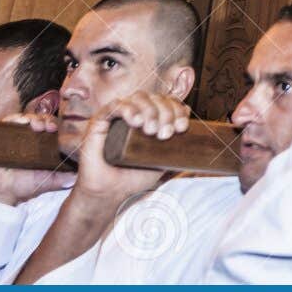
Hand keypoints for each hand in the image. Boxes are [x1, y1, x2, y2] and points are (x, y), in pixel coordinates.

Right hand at [0, 113, 73, 206]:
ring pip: (25, 118)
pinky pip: (7, 121)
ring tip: (34, 125)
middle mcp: (29, 139)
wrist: (0, 194)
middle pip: (40, 120)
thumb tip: (78, 176)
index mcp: (41, 146)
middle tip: (48, 127)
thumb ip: (63, 179)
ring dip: (32, 118)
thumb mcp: (47, 182)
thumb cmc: (23, 187)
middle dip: (45, 119)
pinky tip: (20, 121)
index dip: (54, 125)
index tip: (55, 129)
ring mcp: (15, 136)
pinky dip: (14, 118)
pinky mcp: (1, 136)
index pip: (51, 128)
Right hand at [72, 92, 188, 204]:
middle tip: (166, 133)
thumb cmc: (135, 177)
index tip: (182, 127)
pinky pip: (113, 106)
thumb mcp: (163, 159)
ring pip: (137, 98)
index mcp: (149, 118)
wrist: (110, 194)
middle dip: (166, 112)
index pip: (167, 102)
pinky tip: (136, 120)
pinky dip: (128, 109)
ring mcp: (117, 117)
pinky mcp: (99, 122)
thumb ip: (177, 145)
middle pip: (154, 98)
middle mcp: (134, 113)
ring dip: (150, 110)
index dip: (177, 109)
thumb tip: (193, 125)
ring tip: (151, 130)